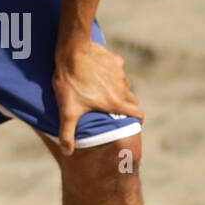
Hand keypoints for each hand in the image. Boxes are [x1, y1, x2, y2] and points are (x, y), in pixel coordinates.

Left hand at [52, 40, 143, 155]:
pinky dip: (112, 74)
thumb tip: (67, 152)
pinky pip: (118, 70)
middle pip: (132, 100)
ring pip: (125, 85)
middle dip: (127, 105)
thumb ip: (67, 133)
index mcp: (115, 102)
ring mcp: (120, 73)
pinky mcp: (115, 60)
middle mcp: (122, 88)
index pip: (138, 114)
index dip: (137, 119)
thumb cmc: (71, 82)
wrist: (72, 51)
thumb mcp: (67, 111)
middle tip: (114, 109)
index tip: (133, 122)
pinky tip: (99, 74)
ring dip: (118, 90)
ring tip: (103, 91)